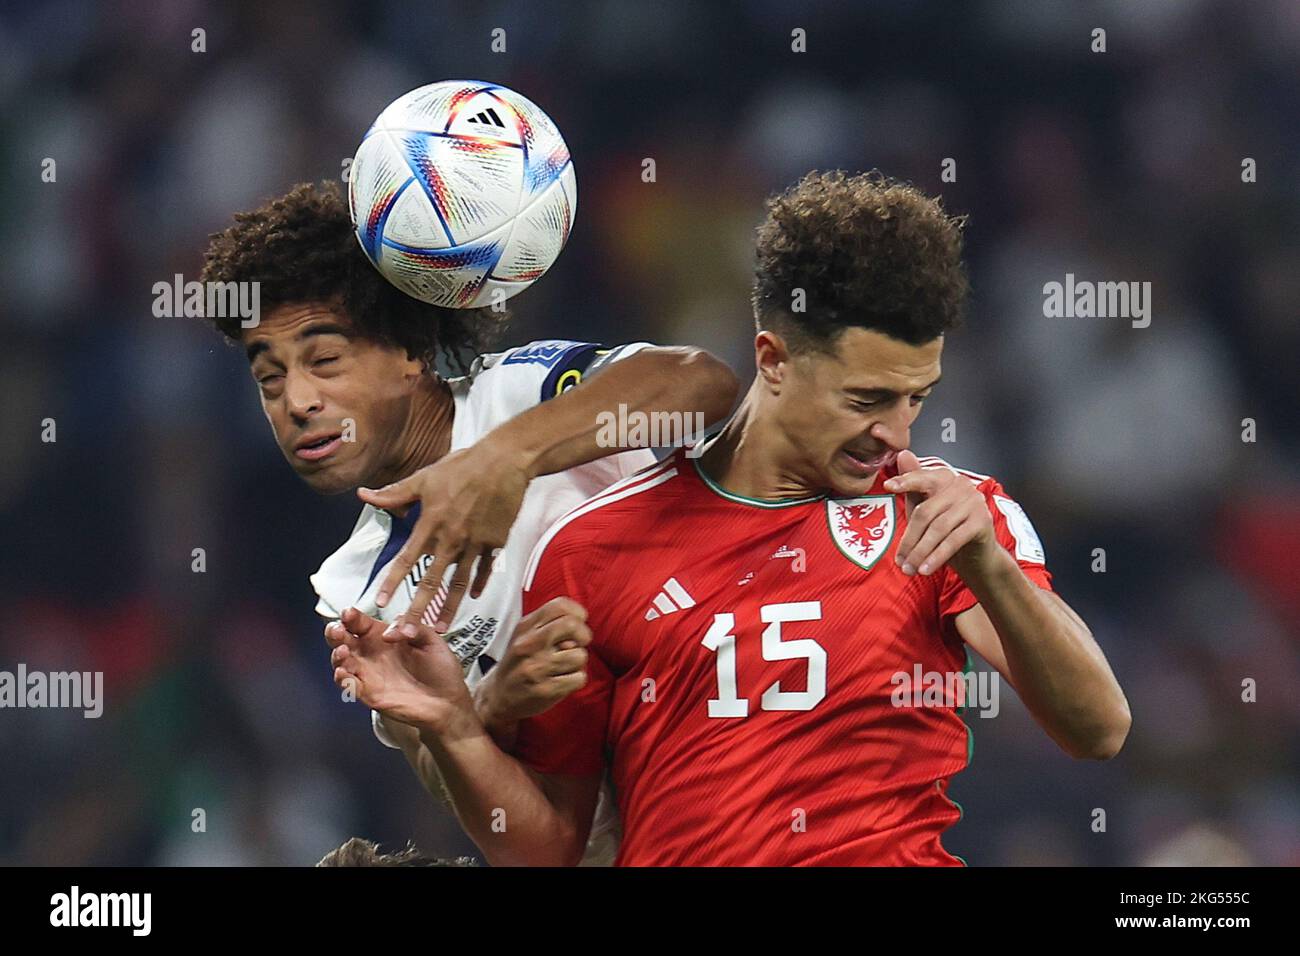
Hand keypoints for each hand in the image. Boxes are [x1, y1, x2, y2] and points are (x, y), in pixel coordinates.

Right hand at [328, 606, 473, 731]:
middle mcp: (372, 653)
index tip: (349, 613)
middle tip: (338, 630)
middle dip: (334, 632)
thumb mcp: (432, 640)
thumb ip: (413, 627)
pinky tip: (344, 673)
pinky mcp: (369, 694)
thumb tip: (388, 631)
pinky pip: (349, 686)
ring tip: (343, 651)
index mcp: (384, 636)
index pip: (361, 623)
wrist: (449, 702)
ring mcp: (369, 674)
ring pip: (341, 662)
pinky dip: (342, 680)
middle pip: (343, 639)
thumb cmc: (441, 670)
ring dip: (337, 655)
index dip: (351, 616)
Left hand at [358, 437, 532, 637]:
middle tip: (406, 633)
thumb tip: (364, 495)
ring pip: (460, 583)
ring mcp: (476, 543)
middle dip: (417, 611)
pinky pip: (486, 569)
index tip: (381, 604)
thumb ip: (394, 494)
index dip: (392, 583)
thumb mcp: (424, 477)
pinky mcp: (496, 542)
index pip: (406, 560)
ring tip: (439, 628)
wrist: (505, 461)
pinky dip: (479, 585)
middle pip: (431, 581)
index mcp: (431, 524)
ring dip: (448, 608)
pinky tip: (473, 598)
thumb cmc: (462, 466)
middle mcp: (452, 539)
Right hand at [475, 597, 592, 728]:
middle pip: (571, 625)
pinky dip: (575, 680)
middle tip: (579, 644)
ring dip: (577, 662)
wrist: (497, 697)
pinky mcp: (545, 690)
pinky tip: (561, 681)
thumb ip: (549, 624)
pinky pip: (579, 678)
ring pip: (579, 655)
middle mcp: (529, 645)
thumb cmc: (518, 664)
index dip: (577, 613)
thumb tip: (579, 622)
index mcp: (525, 627)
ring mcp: (537, 668)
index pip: (559, 606)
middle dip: (583, 634)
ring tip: (561, 667)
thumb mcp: (524, 636)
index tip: (577, 623)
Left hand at [884, 450, 998, 579]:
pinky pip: (953, 540)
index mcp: (945, 478)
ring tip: (909, 569)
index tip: (888, 487)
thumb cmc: (946, 530)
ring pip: (938, 528)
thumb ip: (912, 487)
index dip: (906, 482)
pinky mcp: (982, 520)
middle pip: (926, 512)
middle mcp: (962, 485)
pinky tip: (925, 569)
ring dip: (921, 552)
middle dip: (909, 540)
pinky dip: (937, 556)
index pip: (922, 479)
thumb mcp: (924, 510)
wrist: (977, 555)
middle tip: (899, 561)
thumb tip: (902, 454)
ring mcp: (974, 501)